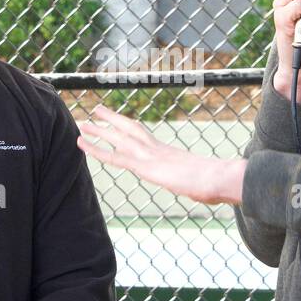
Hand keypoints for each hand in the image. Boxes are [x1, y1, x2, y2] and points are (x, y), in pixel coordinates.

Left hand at [76, 104, 246, 204]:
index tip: (120, 123)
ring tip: (83, 122)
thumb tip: (208, 190)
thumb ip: (197, 183)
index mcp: (168, 153)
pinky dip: (96, 149)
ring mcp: (149, 156)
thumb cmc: (217, 182)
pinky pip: (114, 157)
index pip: (145, 137)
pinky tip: (82, 143)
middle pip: (130, 129)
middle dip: (114, 120)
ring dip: (99, 130)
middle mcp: (157, 149)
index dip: (130, 129)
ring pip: (118, 138)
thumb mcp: (202, 182)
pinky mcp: (144, 166)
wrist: (218, 178)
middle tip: (98, 111)